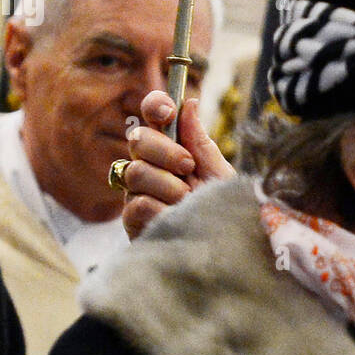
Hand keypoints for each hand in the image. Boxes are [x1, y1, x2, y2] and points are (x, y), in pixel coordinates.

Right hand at [121, 90, 234, 239]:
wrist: (222, 251)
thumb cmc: (220, 210)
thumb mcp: (218, 174)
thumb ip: (201, 143)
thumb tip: (190, 103)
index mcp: (173, 148)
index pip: (153, 116)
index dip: (155, 106)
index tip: (167, 112)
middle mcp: (151, 166)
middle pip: (138, 139)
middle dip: (165, 151)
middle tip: (188, 168)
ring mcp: (139, 191)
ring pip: (136, 171)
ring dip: (168, 186)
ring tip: (187, 201)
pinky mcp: (133, 220)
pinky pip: (137, 203)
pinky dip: (162, 210)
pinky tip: (175, 217)